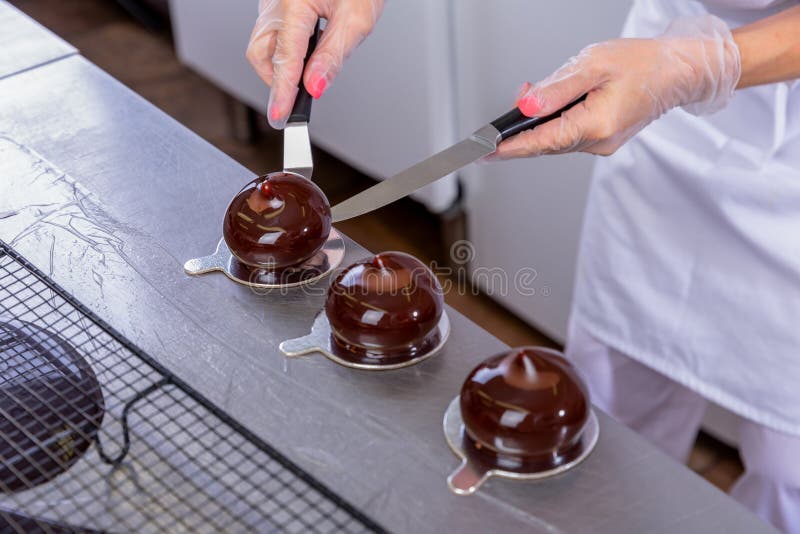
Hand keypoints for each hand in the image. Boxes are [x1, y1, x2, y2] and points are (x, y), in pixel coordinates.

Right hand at [246, 0, 383, 128]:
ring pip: (264, 45)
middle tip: (296, 102)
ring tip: (305, 77)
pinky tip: (305, 55)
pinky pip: (273, 34)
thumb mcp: (357, 19)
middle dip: (278, 80)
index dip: (283, 92)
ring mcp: (273, 2)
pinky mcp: (278, 4)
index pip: (285, 58)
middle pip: (262, 54)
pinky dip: (285, 51)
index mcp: (293, 2)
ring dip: (281, 67)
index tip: (281, 116)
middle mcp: (276, 2)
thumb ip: (333, 56)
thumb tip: (316, 87)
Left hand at [493, 15, 740, 159]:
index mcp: (595, 126)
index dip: (509, 147)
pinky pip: (568, 135)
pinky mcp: (603, 139)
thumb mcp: (594, 64)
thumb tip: (526, 106)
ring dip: (536, 126)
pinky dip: (552, 124)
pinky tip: (545, 107)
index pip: (541, 142)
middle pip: (545, 144)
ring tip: (525, 99)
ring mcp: (601, 144)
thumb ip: (556, 87)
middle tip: (492, 128)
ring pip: (555, 140)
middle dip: (518, 133)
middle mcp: (598, 142)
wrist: (680, 71)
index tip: (483, 152)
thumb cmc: (643, 63)